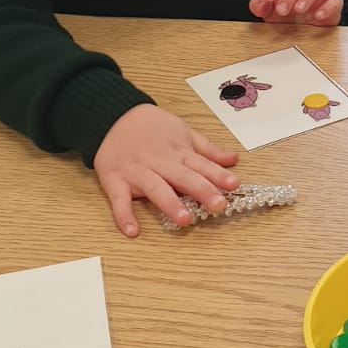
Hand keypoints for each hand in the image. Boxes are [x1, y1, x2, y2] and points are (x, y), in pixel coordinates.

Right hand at [94, 105, 238, 236]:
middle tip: (219, 205)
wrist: (113, 116)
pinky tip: (132, 230)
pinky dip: (123, 215)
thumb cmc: (151, 126)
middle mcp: (160, 163)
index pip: (202, 165)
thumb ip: (207, 149)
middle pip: (184, 178)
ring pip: (156, 189)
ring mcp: (137, 173)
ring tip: (184, 220)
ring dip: (170, 204)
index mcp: (178, 152)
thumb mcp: (183, 131)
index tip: (234, 184)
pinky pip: (119, 200)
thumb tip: (232, 159)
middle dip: (202, 191)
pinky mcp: (115, 181)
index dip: (218, 175)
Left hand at [250, 0, 343, 25]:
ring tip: (299, 10)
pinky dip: (328, 7)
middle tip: (282, 10)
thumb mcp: (270, 15)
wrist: (306, 37)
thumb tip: (259, 3)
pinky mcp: (334, 8)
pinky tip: (317, 17)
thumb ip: (260, 6)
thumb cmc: (288, 22)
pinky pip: (336, 0)